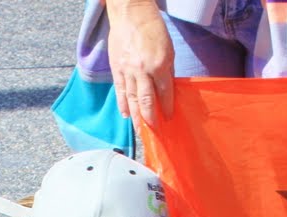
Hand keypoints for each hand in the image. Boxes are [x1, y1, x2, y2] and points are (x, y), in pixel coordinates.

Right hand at [108, 0, 174, 126]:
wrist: (131, 14)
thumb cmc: (153, 29)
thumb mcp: (168, 49)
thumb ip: (167, 71)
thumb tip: (166, 91)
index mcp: (159, 65)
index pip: (165, 93)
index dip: (168, 107)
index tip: (170, 118)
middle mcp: (142, 70)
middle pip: (146, 101)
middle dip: (151, 119)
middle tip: (154, 132)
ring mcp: (127, 70)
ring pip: (131, 99)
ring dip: (137, 117)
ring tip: (140, 131)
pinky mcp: (116, 68)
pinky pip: (119, 91)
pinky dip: (122, 105)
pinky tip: (126, 115)